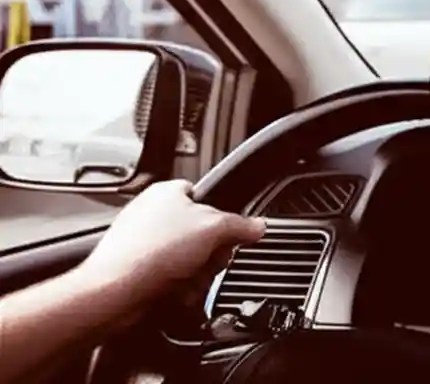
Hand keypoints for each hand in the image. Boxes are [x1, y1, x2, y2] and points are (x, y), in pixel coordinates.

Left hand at [78, 179, 265, 304]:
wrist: (115, 293)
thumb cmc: (151, 252)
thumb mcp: (213, 229)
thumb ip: (241, 225)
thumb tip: (258, 227)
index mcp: (167, 192)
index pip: (207, 198)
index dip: (222, 218)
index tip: (229, 233)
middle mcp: (154, 215)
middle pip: (204, 233)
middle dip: (211, 253)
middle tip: (207, 259)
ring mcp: (146, 244)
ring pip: (192, 260)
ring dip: (198, 275)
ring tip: (188, 279)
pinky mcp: (140, 271)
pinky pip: (175, 278)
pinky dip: (181, 287)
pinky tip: (176, 291)